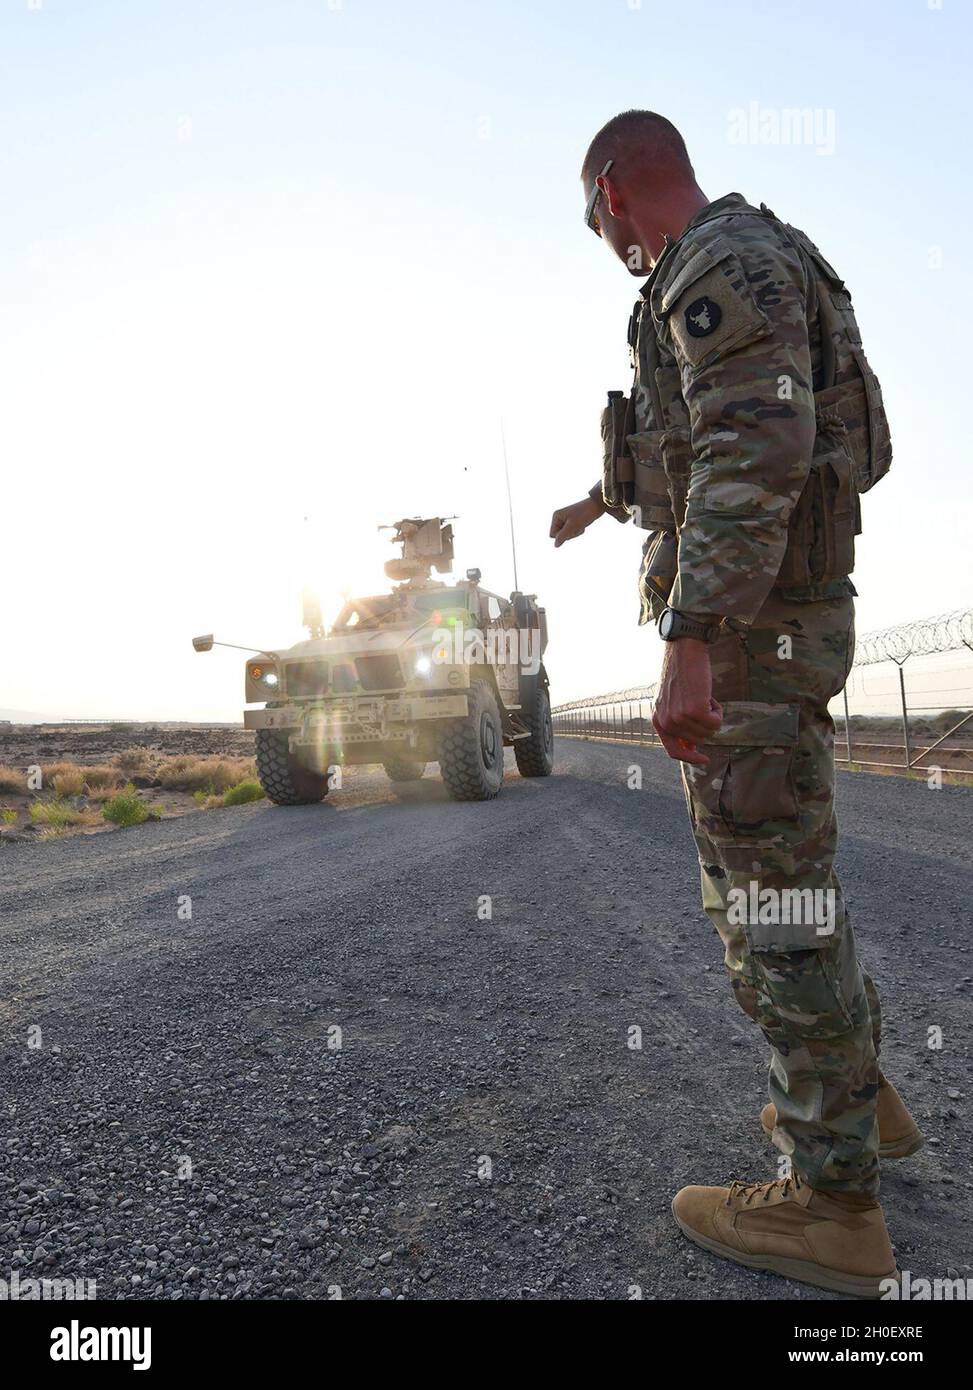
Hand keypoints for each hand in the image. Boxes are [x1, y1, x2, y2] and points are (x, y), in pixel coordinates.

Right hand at [550, 495, 604, 546]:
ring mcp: (566, 520)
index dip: (562, 535)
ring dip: (575, 532)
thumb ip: (562, 536)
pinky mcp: (573, 521)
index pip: (553, 535)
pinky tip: (583, 524)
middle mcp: (560, 518)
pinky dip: (578, 530)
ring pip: (567, 535)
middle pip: (560, 535)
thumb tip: (555, 545)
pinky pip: (572, 532)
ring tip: (580, 525)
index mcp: (556, 516)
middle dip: (569, 534)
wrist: (597, 506)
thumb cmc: (584, 514)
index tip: (570, 528)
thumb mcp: (572, 526)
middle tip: (577, 526)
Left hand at [652, 638, 722, 764]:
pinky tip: (708, 694)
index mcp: (658, 721)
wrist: (683, 650)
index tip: (705, 759)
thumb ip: (678, 724)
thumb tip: (692, 747)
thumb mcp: (672, 702)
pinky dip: (718, 710)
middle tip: (700, 702)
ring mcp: (680, 717)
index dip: (690, 758)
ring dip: (712, 715)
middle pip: (699, 740)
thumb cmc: (681, 673)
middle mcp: (666, 722)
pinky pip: (717, 722)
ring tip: (702, 695)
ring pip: (710, 731)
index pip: (673, 751)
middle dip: (706, 723)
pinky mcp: (695, 710)